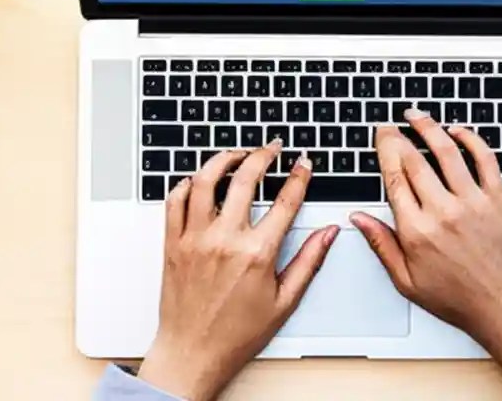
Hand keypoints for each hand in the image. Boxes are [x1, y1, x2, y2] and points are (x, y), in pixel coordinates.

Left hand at [137, 140, 338, 400]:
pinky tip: (200, 180)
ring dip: (223, 159)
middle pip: (245, 179)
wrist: (192, 353)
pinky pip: (175, 200)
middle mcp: (224, 241)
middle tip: (271, 148)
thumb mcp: (285, 301)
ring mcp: (195, 239)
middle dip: (263, 154)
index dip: (298, 176)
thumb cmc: (236, 334)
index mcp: (257, 254)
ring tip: (236, 154)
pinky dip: (187, 183)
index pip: (285, 201)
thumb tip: (328, 233)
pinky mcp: (173, 244)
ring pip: (205, 180)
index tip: (303, 163)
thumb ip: (309, 261)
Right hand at [350, 110, 501, 399]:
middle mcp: (443, 212)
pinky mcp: (498, 200)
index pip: (394, 178)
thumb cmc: (459, 299)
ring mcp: (473, 203)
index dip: (384, 151)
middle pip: (415, 160)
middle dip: (399, 137)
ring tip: (418, 117)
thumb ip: (381, 245)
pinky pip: (485, 159)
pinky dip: (471, 140)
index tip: (380, 137)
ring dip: (430, 128)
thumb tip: (359, 219)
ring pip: (447, 152)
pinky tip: (459, 131)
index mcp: (417, 232)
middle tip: (392, 125)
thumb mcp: (407, 281)